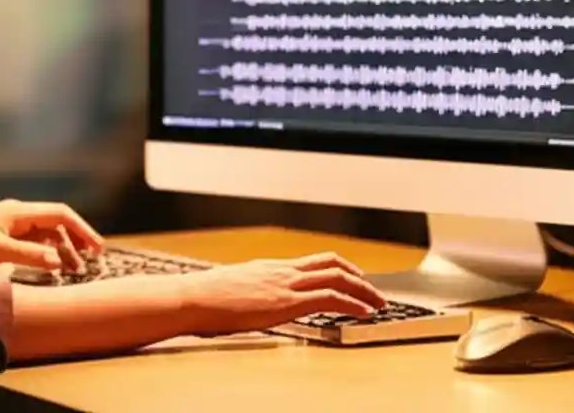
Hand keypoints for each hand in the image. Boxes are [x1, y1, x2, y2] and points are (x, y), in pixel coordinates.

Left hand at [0, 199, 104, 270]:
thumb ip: (30, 255)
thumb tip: (59, 260)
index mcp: (20, 212)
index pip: (61, 214)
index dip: (82, 230)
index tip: (97, 248)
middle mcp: (18, 213)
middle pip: (56, 222)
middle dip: (75, 241)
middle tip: (89, 262)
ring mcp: (10, 222)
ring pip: (45, 232)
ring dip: (60, 248)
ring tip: (71, 269)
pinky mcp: (2, 233)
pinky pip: (32, 239)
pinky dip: (44, 251)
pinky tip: (48, 266)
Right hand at [182, 252, 387, 335]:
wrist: (195, 297)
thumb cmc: (207, 297)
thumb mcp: (234, 287)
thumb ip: (251, 291)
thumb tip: (252, 302)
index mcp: (271, 267)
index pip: (314, 261)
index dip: (340, 269)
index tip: (353, 279)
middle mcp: (283, 270)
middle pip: (332, 264)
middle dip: (358, 277)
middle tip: (372, 290)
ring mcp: (286, 284)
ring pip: (337, 277)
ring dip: (363, 289)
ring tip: (378, 302)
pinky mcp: (287, 302)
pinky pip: (330, 298)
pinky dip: (353, 303)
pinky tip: (364, 312)